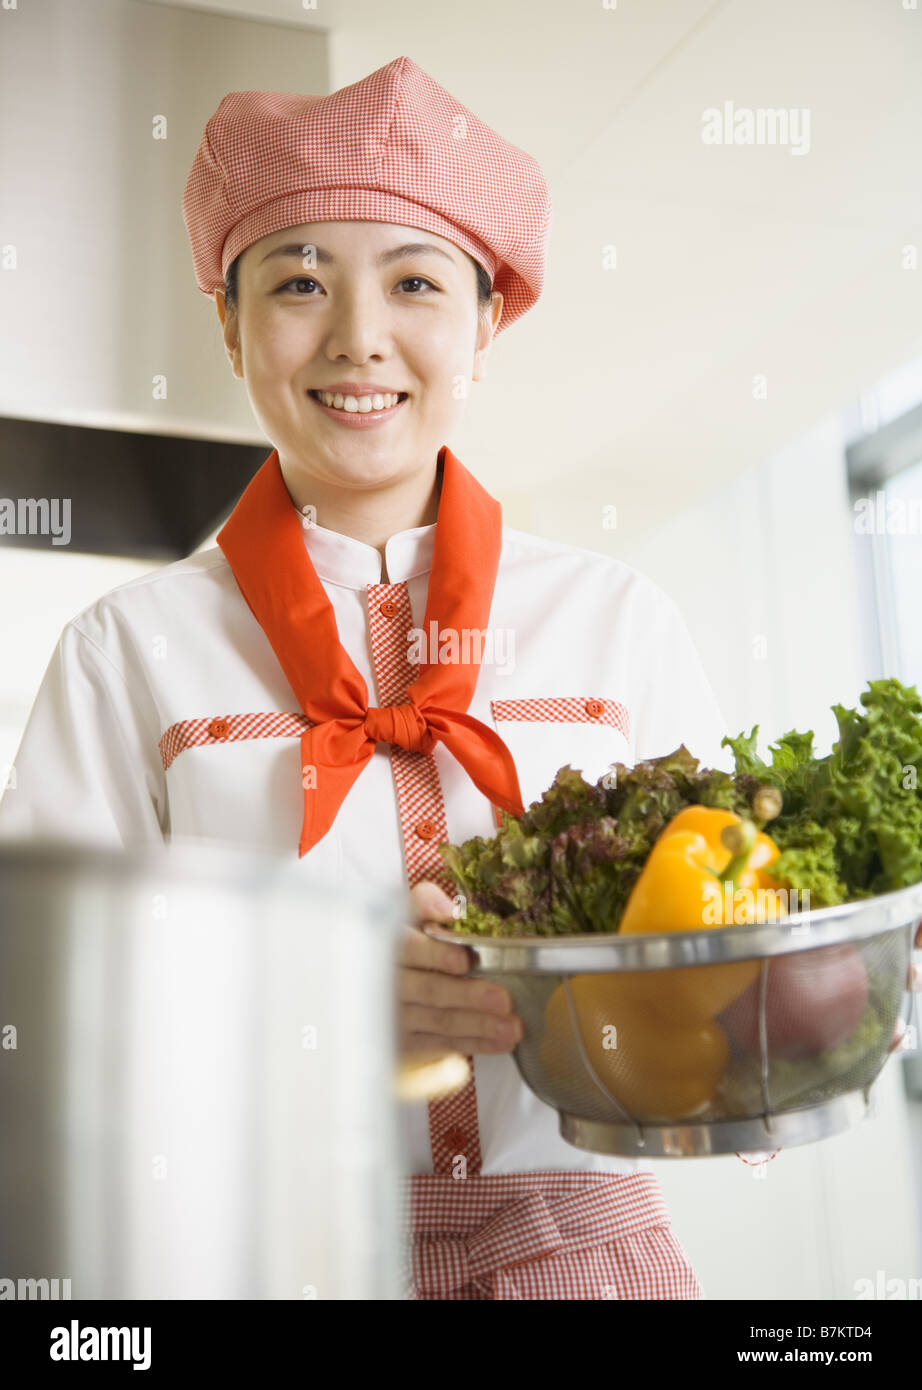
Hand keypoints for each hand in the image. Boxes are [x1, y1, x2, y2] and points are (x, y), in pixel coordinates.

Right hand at [398, 880, 523, 1059]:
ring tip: (511, 1027)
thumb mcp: (409, 915)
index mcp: (388, 943)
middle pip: (427, 989)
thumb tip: (450, 910)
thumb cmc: (406, 941)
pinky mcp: (404, 1041)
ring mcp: (395, 1015)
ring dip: (477, 1025)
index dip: (435, 954)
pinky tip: (500, 1042)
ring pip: (438, 1020)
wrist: (381, 982)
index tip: (465, 960)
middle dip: (466, 995)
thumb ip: (425, 902)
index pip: (407, 948)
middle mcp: (388, 981)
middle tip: (502, 999)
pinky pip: (440, 1044)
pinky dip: (473, 1043)